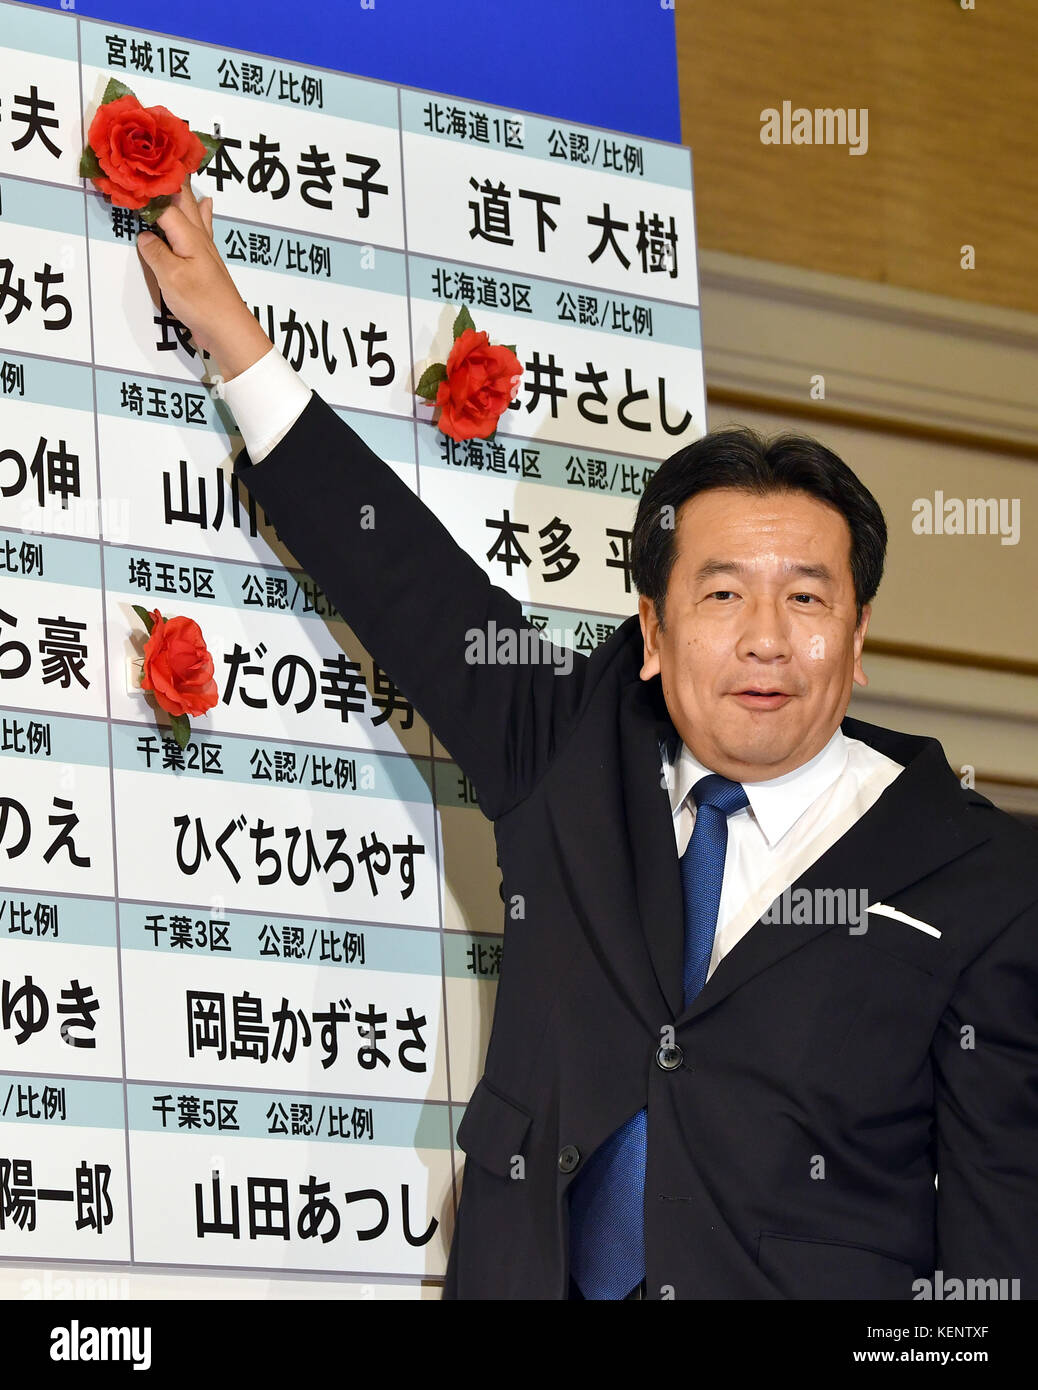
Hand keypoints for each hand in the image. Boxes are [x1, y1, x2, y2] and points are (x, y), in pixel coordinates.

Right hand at [136, 178, 272, 380]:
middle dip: (173, 182)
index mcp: (189, 235)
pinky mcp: (205, 267)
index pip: (164, 203)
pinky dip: (200, 215)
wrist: (229, 330)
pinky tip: (206, 209)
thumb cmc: (203, 303)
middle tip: (165, 158)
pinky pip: (200, 231)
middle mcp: (199, 239)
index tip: (133, 171)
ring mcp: (205, 252)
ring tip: (186, 174)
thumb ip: (155, 252)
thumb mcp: (170, 276)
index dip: (148, 189)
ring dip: (188, 195)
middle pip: (183, 203)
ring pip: (194, 214)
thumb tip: (144, 235)